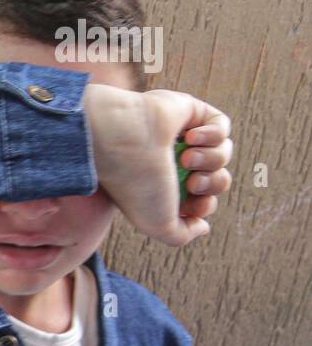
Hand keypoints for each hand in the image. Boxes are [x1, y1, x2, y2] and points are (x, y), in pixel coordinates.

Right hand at [84, 85, 232, 245]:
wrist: (123, 141)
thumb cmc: (136, 183)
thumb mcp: (158, 225)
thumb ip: (182, 235)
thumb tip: (203, 225)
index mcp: (159, 186)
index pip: (200, 199)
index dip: (206, 204)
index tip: (195, 202)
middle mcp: (170, 162)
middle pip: (217, 177)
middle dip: (213, 183)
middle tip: (192, 180)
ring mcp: (179, 135)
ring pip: (222, 152)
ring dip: (212, 158)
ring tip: (186, 156)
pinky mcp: (188, 110)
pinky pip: (222, 124)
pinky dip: (215, 134)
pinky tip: (190, 135)